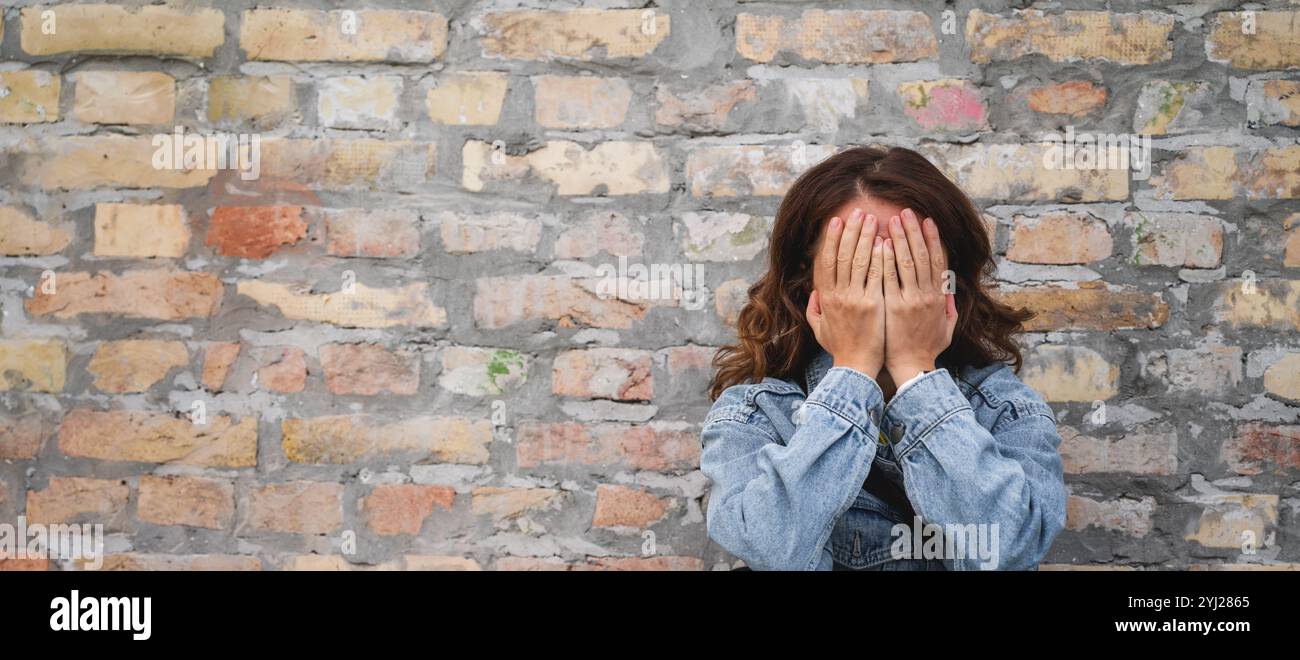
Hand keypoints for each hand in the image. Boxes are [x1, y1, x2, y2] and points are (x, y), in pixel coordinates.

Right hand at [806, 208, 885, 378]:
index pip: (826, 261)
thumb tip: (814, 294)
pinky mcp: (874, 305)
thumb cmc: (840, 348)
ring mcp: (856, 299)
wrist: (856, 368)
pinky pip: (877, 275)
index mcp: (825, 298)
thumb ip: (814, 310)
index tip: (837, 221)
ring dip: (866, 237)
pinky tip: (886, 242)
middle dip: (851, 231)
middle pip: (843, 255)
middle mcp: (838, 295)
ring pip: (859, 260)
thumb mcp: (819, 329)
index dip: (831, 239)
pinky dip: (880, 257)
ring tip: (874, 219)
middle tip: (859, 212)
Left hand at [881, 208, 957, 383]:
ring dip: (900, 238)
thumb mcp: (947, 326)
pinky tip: (881, 243)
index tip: (927, 221)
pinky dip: (885, 259)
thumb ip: (948, 305)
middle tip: (906, 211)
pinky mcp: (892, 307)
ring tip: (892, 219)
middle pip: (921, 256)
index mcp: (938, 297)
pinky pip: (888, 278)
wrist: (910, 367)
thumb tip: (947, 286)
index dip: (933, 239)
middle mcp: (926, 295)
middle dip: (913, 232)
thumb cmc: (927, 347)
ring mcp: (908, 300)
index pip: (937, 261)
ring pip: (905, 262)